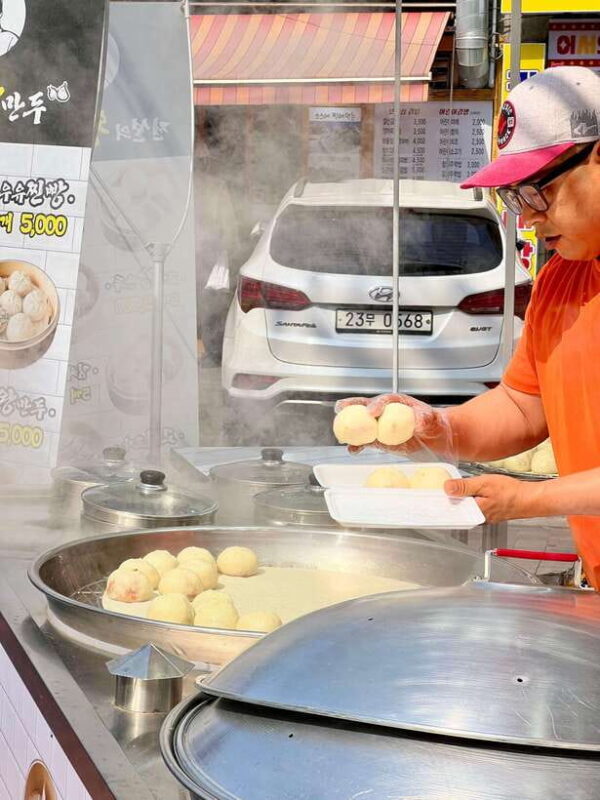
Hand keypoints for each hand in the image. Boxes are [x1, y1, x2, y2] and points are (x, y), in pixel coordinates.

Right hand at [334, 393, 452, 455]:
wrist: (432, 437)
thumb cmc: (432, 423)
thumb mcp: (431, 418)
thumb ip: (424, 418)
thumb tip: (418, 421)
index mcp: (395, 402)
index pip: (383, 401)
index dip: (375, 405)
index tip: (371, 412)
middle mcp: (384, 411)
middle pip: (364, 406)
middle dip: (351, 406)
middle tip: (341, 407)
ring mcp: (379, 425)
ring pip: (361, 423)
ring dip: (350, 426)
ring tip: (341, 432)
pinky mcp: (378, 439)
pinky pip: (365, 441)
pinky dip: (358, 445)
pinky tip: (352, 450)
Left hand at [444, 474, 540, 521]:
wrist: (529, 498)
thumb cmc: (510, 492)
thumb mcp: (484, 483)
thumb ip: (464, 486)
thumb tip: (446, 488)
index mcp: (474, 513)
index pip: (451, 511)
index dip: (440, 503)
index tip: (429, 497)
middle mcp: (477, 518)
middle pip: (456, 510)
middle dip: (447, 500)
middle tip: (439, 490)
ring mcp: (482, 517)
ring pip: (464, 508)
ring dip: (457, 499)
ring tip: (450, 490)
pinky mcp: (487, 513)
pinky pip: (472, 507)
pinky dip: (468, 499)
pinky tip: (467, 492)